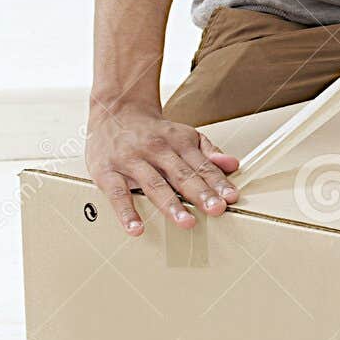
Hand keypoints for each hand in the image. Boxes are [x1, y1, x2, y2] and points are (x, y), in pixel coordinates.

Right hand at [85, 103, 239, 235]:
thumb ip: (209, 152)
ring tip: (186, 222)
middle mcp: (156, 150)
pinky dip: (126, 212)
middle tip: (216, 209)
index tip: (231, 197)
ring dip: (171, 204)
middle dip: (200, 193)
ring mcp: (131, 160)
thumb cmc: (153, 132)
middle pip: (181, 174)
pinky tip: (136, 228)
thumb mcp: (184, 135)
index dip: (218, 182)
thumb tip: (233, 164)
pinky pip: (118, 194)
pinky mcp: (107, 172)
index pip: (202, 165)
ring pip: (154, 184)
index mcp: (178, 142)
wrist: (115, 111)